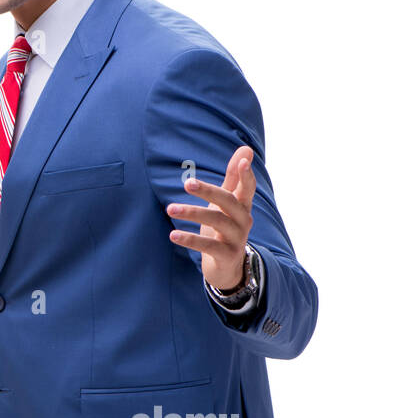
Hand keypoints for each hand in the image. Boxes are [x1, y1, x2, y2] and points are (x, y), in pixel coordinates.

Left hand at [165, 146, 255, 291]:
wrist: (228, 268)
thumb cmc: (224, 228)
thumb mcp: (227, 203)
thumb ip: (233, 178)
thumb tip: (245, 148)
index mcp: (243, 205)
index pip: (247, 187)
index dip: (246, 174)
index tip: (243, 160)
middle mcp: (243, 220)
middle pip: (228, 201)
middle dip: (208, 191)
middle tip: (187, 183)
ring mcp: (237, 239)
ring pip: (217, 222)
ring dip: (192, 213)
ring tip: (170, 209)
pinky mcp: (227, 255)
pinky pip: (208, 246)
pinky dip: (190, 240)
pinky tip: (173, 235)